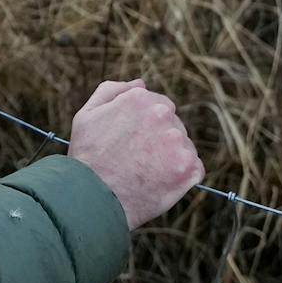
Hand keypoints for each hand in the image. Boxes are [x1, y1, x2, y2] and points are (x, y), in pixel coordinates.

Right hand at [67, 78, 203, 229]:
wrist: (93, 198)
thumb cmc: (87, 158)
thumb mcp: (87, 114)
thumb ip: (112, 91)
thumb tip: (141, 83)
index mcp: (141, 98)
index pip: (159, 107)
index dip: (147, 128)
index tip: (134, 144)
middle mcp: (163, 114)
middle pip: (173, 126)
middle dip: (160, 141)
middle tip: (138, 161)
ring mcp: (177, 141)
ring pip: (183, 147)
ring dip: (171, 158)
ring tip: (146, 174)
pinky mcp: (188, 167)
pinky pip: (194, 169)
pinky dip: (182, 177)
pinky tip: (161, 184)